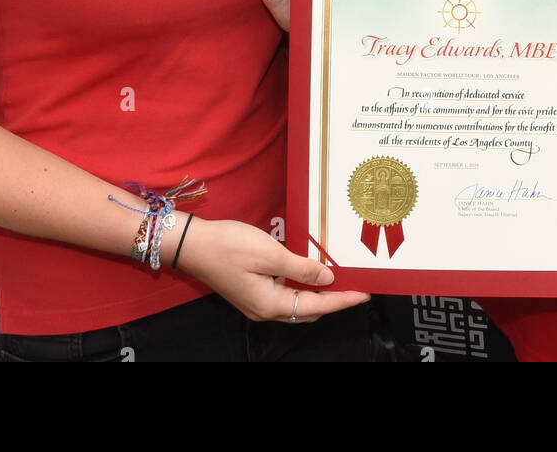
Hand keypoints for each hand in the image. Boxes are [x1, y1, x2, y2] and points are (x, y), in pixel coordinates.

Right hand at [174, 217, 368, 322]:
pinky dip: (300, 287)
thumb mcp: (270, 253)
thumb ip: (301, 268)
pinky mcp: (250, 291)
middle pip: (308, 311)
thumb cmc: (228, 246)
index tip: (364, 294)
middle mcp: (264, 310)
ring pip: (295, 304)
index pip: (316, 306)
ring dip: (316, 294)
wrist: (192, 244)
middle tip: (354, 285)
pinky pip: (283, 295)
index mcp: (270, 304)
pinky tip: (307, 272)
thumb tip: (326, 279)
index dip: (342, 300)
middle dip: (333, 301)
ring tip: (337, 279)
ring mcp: (255, 303)